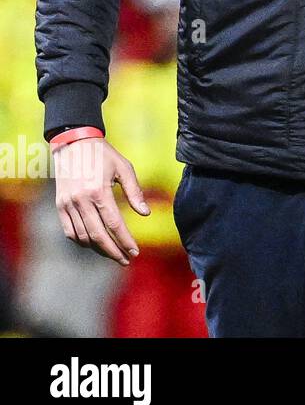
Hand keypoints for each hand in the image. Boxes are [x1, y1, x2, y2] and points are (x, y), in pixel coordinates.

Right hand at [53, 137, 148, 265]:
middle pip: (98, 235)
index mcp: (98, 191)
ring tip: (113, 253)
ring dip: (98, 249)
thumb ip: (135, 192)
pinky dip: (82, 241)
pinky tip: (95, 244)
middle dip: (113, 251)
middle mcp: (81, 200)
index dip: (125, 240)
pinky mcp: (59, 206)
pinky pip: (69, 231)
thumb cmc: (103, 155)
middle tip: (126, 260)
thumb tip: (145, 214)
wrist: (73, 144)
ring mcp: (67, 204)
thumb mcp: (124, 168)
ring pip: (83, 236)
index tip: (135, 252)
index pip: (114, 224)